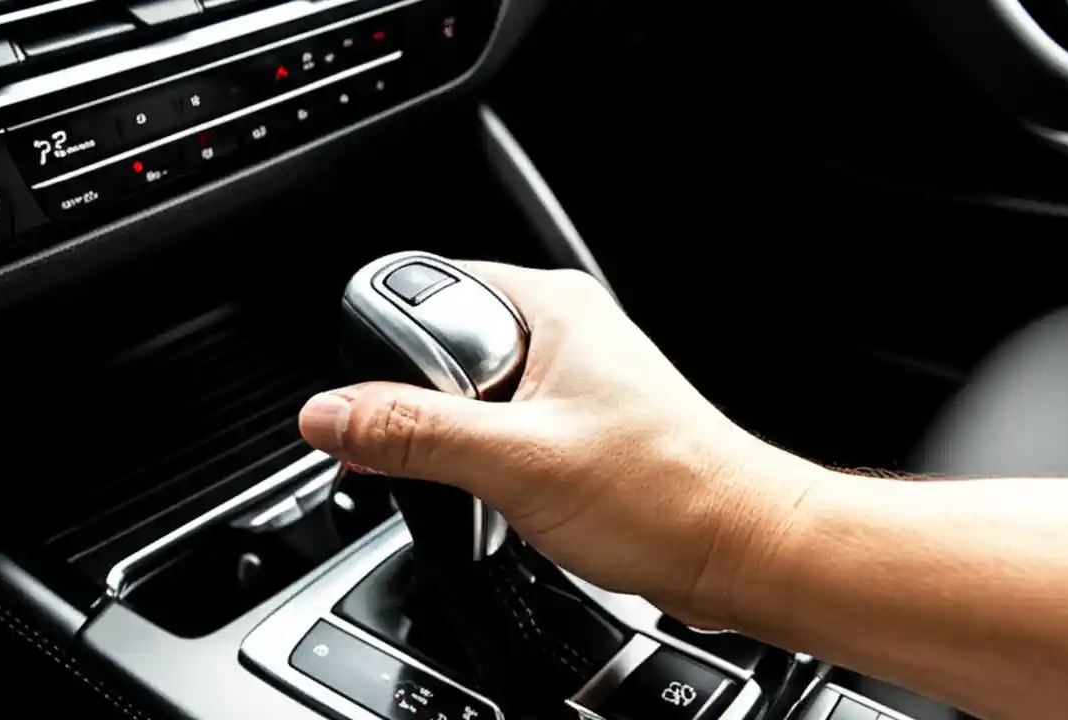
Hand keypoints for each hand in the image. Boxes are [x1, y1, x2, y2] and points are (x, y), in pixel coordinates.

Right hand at [298, 262, 826, 625]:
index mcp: (553, 308)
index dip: (394, 346)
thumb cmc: (664, 492)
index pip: (433, 289)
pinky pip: (507, 431)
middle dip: (426, 406)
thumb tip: (332, 413)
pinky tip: (510, 499)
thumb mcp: (515, 460)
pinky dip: (491, 464)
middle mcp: (566, 334)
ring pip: (476, 396)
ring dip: (460, 442)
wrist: (735, 548)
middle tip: (452, 453)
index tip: (379, 400)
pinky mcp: (581, 428)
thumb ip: (412, 434)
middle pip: (447, 348)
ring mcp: (576, 381)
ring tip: (492, 481)